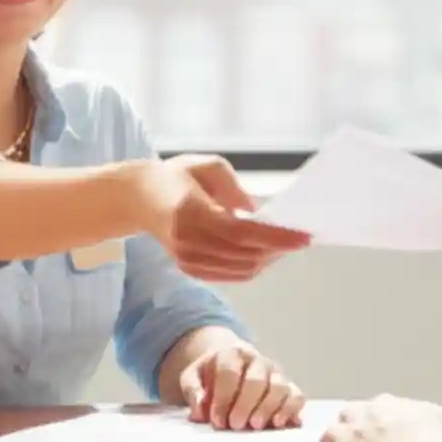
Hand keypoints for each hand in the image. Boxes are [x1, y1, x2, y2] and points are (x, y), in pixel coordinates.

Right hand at [130, 154, 310, 281]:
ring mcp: (186, 259)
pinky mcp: (188, 268)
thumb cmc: (175, 176)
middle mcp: (187, 240)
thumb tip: (257, 213)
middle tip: (300, 238)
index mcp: (190, 212)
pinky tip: (265, 252)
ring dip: (268, 259)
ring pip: (240, 269)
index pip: (242, 233)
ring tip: (286, 244)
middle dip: (277, 249)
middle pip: (244, 254)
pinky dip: (252, 266)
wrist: (137, 197)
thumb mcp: (206, 166)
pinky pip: (229, 274)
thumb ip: (235, 188)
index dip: (276, 237)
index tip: (303, 236)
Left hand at [177, 341, 304, 430]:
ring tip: (255, 426)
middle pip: (256, 380)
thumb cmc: (210, 376)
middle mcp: (257, 360)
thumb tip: (200, 410)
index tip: (217, 420)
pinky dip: (290, 410)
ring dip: (268, 408)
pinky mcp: (289, 388)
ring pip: (279, 387)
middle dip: (245, 405)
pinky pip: (297, 396)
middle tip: (235, 425)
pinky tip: (278, 423)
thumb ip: (193, 390)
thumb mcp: (192, 378)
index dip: (223, 398)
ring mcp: (276, 373)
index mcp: (232, 353)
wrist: (228, 366)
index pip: (229, 373)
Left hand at [309, 395, 441, 441]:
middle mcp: (364, 416)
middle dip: (349, 432)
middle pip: (347, 418)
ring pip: (327, 436)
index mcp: (390, 406)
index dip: (373, 424)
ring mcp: (347, 437)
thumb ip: (435, 421)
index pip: (373, 409)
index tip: (376, 436)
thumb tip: (440, 427)